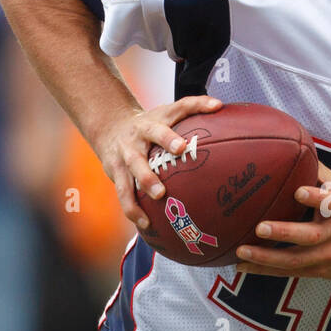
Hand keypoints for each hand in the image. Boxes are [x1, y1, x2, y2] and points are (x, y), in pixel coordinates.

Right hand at [95, 95, 222, 230]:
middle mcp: (134, 142)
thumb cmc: (151, 122)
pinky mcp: (115, 174)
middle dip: (148, 174)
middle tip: (161, 190)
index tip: (182, 146)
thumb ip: (193, 107)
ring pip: (128, 180)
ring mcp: (122, 159)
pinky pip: (123, 195)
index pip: (162, 125)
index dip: (170, 135)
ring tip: (153, 210)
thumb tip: (221, 105)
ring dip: (138, 196)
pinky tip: (147, 225)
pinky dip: (133, 211)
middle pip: (138, 158)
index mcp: (150, 124)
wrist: (110, 127)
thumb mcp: (168, 111)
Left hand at [236, 163, 330, 279]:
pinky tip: (243, 265)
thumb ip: (323, 175)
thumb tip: (299, 147)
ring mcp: (325, 256)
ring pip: (295, 260)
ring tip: (241, 251)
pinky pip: (288, 272)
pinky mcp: (317, 271)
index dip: (316, 198)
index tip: (299, 190)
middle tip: (260, 227)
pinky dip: (265, 270)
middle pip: (309, 237)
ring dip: (266, 257)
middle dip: (284, 232)